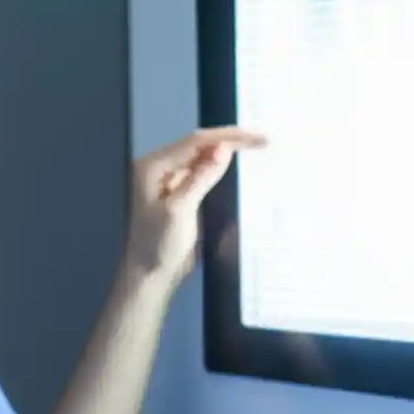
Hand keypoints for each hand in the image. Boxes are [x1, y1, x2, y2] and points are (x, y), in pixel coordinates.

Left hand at [125, 127, 266, 287]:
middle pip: (199, 145)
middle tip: (264, 139)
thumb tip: (223, 148)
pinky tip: (237, 166)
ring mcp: (168, 180)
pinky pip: (201, 172)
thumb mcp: (180, 210)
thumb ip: (201, 177)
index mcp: (152, 166)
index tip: (258, 137)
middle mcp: (159, 168)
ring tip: (257, 147)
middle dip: (230, 140)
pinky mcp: (179, 193)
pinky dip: (219, 168)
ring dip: (226, 152)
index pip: (195, 142)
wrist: (150, 277)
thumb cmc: (158, 246)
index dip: (228, 136)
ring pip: (201, 157)